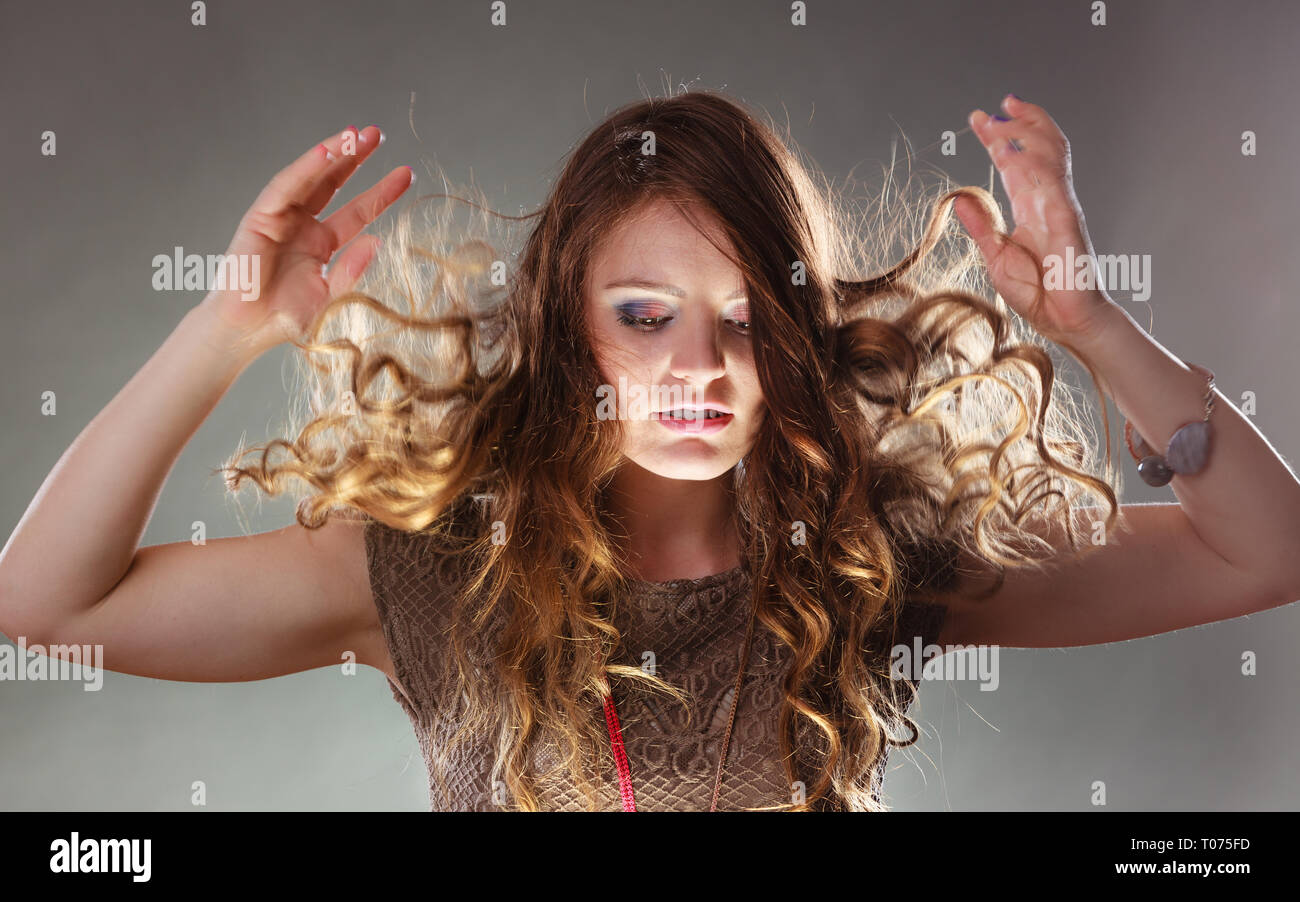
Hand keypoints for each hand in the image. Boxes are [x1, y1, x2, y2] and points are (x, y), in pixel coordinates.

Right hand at [196, 125, 413, 358]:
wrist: (248, 331)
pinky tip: (325, 151)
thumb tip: (378, 241)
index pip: (357, 211)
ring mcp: (281, 218)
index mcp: (322, 243)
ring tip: (356, 133)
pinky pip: (285, 186)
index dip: (381, 192)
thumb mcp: (332, 295)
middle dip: (355, 158)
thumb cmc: (286, 319)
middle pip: (333, 183)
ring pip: (310, 178)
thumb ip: (353, 269)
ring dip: (332, 153)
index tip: (406, 173)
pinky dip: (305, 168)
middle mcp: (303, 225)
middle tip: (377, 133)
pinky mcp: (260, 217)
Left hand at [953, 95, 1119, 349]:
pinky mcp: (1067, 220)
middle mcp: (1047, 201)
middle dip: (1016, 123)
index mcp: (1031, 207)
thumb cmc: (1037, 292)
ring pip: (1048, 155)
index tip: (979, 119)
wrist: (1065, 320)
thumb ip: (980, 225)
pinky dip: (1033, 163)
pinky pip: (1051, 183)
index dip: (999, 138)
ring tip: (1004, 114)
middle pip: (1036, 148)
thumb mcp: (995, 255)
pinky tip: (1015, 149)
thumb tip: (958, 199)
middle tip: (994, 107)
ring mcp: (1060, 207)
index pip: (1014, 162)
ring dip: (1025, 131)